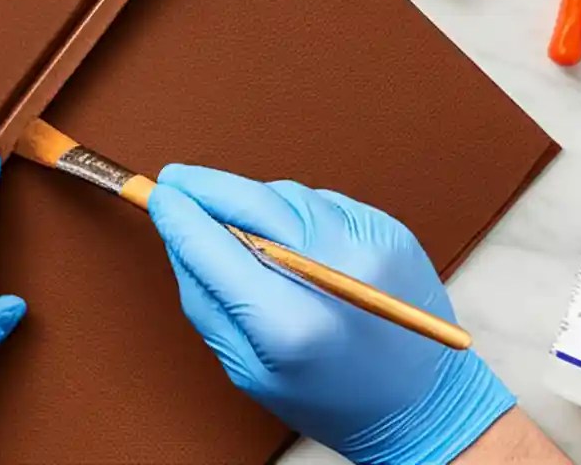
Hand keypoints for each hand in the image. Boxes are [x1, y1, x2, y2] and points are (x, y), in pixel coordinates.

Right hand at [148, 166, 514, 464]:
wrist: (422, 401)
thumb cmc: (334, 399)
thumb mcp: (250, 371)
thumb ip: (208, 303)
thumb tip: (182, 240)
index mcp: (293, 321)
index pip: (217, 246)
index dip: (181, 216)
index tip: (158, 195)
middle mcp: (336, 270)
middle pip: (255, 202)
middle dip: (209, 187)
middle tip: (177, 179)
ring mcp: (370, 243)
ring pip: (289, 195)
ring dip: (254, 200)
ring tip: (239, 224)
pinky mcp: (390, 229)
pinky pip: (325, 202)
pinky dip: (298, 212)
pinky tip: (292, 238)